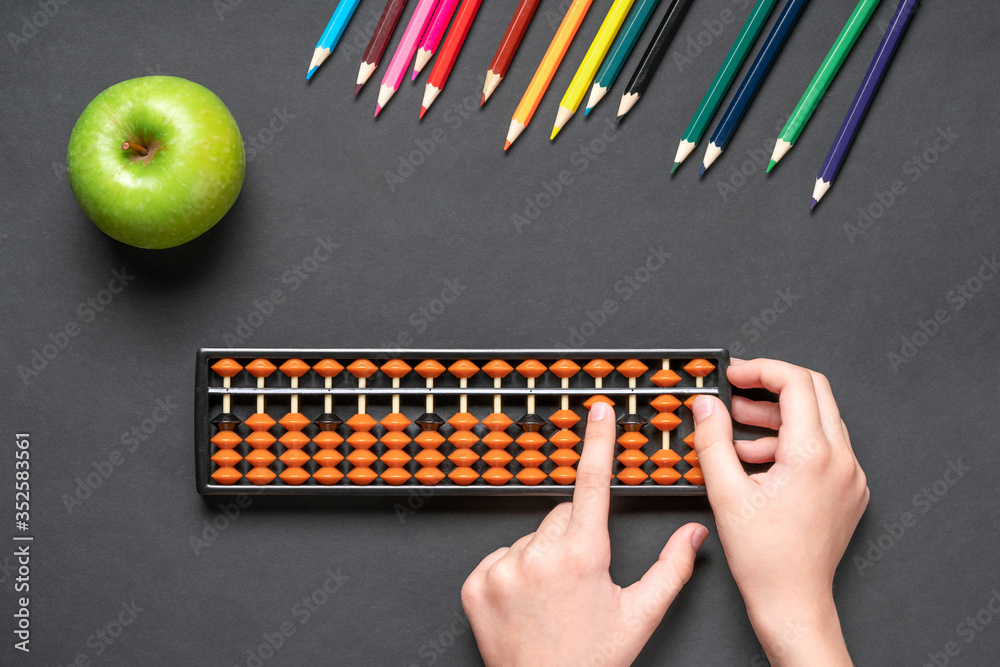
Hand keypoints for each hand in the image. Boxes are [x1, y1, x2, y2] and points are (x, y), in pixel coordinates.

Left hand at [461, 401, 707, 666]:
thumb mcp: (640, 616)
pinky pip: (499, 557)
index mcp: (583, 556)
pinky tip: (525, 602)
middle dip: (574, 535)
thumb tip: (694, 533)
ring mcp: (502, 569)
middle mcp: (538, 555)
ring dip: (542, 556)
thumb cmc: (592, 660)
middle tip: (581, 577)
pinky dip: (512, 573)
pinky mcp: (475, 583)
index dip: (597, 441)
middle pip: (561, 516)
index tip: (597, 410)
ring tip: (552, 598)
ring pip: (530, 538)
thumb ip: (672, 568)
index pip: (593, 483)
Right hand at [692, 358, 868, 666]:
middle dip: (770, 387)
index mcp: (814, 455)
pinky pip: (823, 448)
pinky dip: (791, 441)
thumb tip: (706, 405)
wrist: (793, 602)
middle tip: (735, 392)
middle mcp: (842, 461)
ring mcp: (850, 476)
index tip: (733, 374)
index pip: (796, 383)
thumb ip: (712, 440)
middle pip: (813, 393)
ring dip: (778, 416)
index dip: (761, 369)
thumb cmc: (764, 559)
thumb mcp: (726, 492)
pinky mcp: (848, 491)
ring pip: (818, 420)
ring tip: (736, 429)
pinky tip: (756, 459)